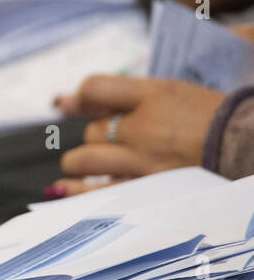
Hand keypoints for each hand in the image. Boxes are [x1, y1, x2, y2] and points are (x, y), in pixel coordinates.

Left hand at [45, 75, 224, 197]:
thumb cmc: (215, 119)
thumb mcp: (173, 92)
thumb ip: (122, 95)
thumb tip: (63, 101)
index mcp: (155, 95)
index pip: (93, 88)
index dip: (81, 98)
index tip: (80, 105)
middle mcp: (145, 127)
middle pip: (92, 131)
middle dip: (96, 136)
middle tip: (112, 142)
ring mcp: (147, 162)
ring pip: (86, 160)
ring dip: (81, 163)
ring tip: (85, 165)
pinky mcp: (150, 191)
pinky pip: (99, 191)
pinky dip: (77, 190)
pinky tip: (65, 189)